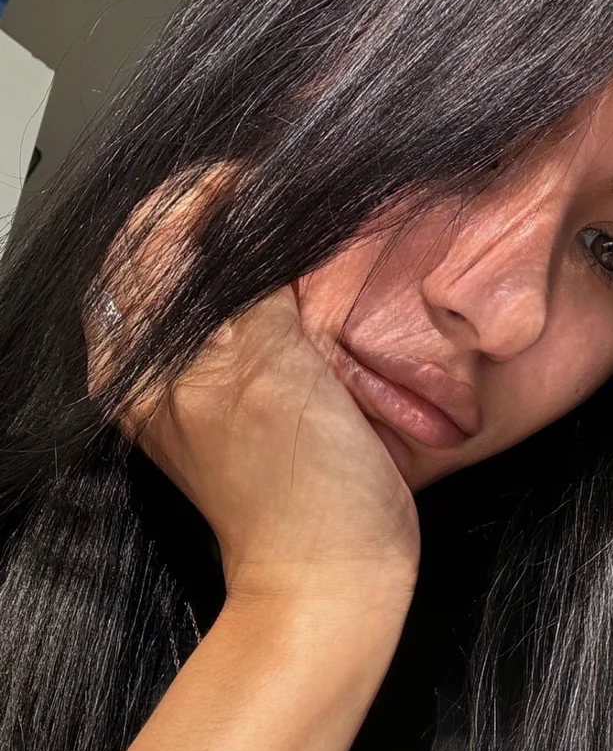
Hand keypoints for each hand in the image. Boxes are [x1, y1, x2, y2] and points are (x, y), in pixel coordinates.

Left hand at [83, 172, 420, 621]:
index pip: (151, 246)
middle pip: (150, 263)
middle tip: (253, 184)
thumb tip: (241, 215)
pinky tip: (267, 275)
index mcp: (144, 365)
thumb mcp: (272, 373)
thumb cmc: (302, 491)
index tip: (253, 175)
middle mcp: (151, 375)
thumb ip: (247, 292)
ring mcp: (182, 393)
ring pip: (177, 289)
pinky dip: (232, 284)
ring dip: (209, 243)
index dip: (197, 195)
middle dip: (192, 210)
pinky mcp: (221, 408)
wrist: (328, 575)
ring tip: (257, 214)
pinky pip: (212, 323)